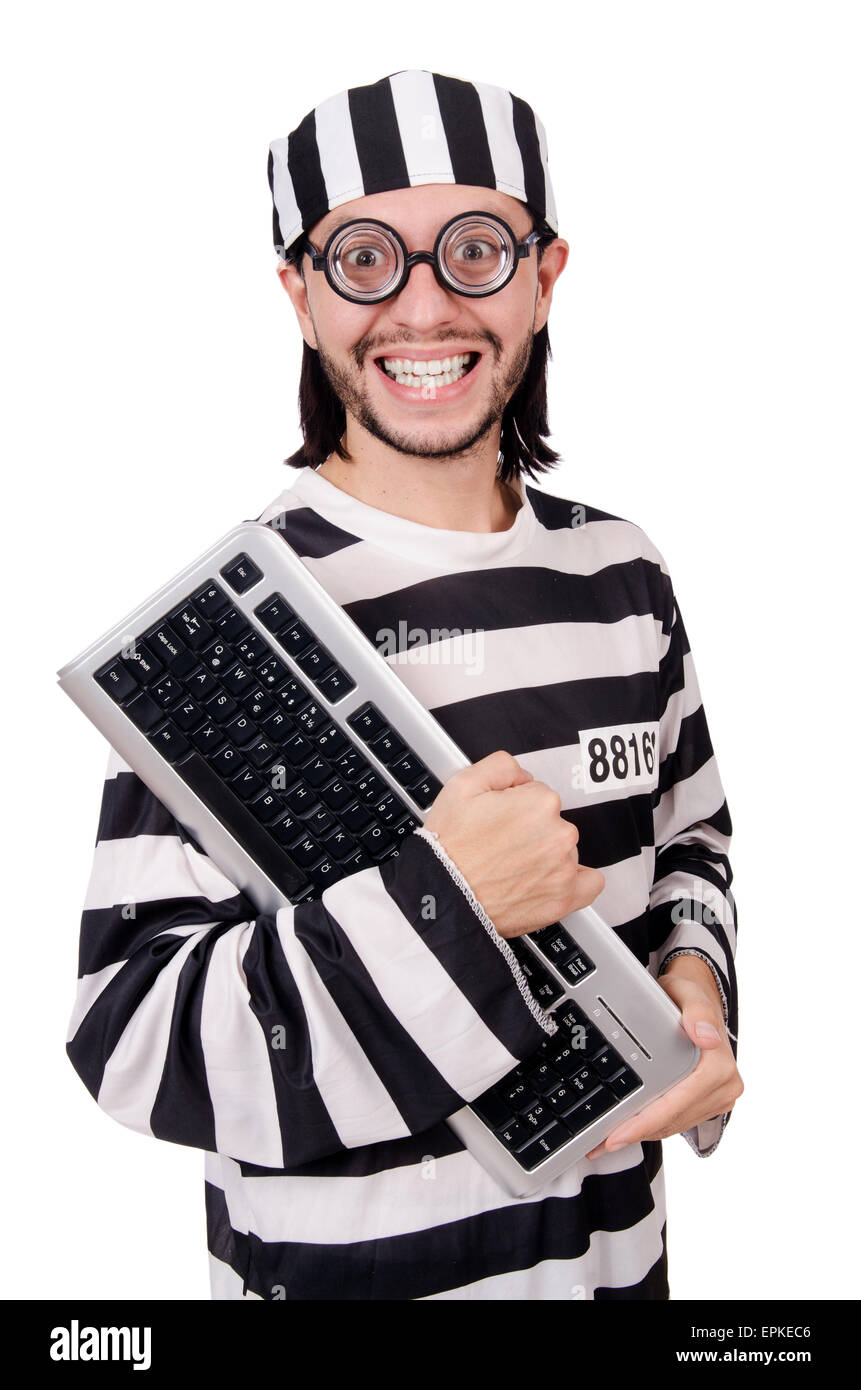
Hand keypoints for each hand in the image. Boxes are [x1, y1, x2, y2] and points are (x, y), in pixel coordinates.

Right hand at [423, 750, 605, 937]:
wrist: (443, 896)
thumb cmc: (450, 847)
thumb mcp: (462, 785)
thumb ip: (502, 766)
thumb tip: (523, 776)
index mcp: (540, 803)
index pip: (538, 794)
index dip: (514, 805)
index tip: (498, 820)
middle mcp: (559, 835)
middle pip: (553, 822)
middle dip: (530, 829)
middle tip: (501, 844)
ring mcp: (564, 869)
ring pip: (564, 850)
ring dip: (546, 854)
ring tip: (512, 867)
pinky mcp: (564, 899)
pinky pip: (590, 883)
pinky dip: (576, 880)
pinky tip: (551, 879)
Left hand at [585, 956, 742, 1157]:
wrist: (699, 998)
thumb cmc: (689, 996)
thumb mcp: (688, 993)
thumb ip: (697, 1012)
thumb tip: (705, 1037)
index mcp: (719, 1067)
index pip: (677, 1104)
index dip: (645, 1123)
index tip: (618, 1135)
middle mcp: (724, 1086)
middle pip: (672, 1121)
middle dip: (635, 1134)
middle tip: (600, 1143)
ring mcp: (718, 1097)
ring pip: (673, 1126)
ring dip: (641, 1134)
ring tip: (606, 1140)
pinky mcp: (708, 1102)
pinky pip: (677, 1121)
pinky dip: (652, 1126)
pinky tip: (629, 1128)